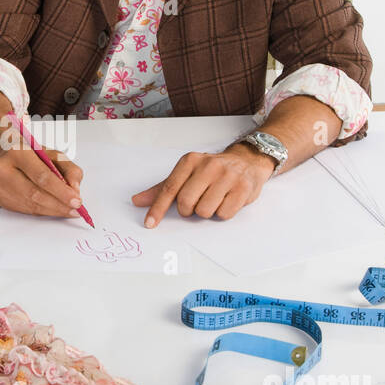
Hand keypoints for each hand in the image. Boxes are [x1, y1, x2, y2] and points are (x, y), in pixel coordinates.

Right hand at [0, 143, 83, 217]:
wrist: (0, 152)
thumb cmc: (27, 152)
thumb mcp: (51, 152)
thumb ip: (68, 168)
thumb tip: (75, 189)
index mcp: (17, 152)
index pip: (41, 176)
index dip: (61, 191)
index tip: (76, 200)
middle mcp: (3, 170)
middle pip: (35, 194)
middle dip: (59, 204)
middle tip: (75, 209)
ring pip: (31, 205)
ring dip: (53, 211)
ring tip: (68, 211)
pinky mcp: (0, 199)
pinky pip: (26, 210)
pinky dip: (43, 211)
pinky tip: (53, 209)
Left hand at [131, 143, 275, 224]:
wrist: (246, 161)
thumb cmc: (212, 170)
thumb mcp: (186, 173)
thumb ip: (163, 189)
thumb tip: (138, 201)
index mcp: (190, 161)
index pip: (170, 188)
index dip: (158, 208)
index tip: (150, 223)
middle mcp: (208, 166)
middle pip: (186, 203)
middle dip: (188, 210)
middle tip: (196, 203)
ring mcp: (227, 176)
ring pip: (205, 211)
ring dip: (207, 212)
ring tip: (213, 199)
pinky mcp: (243, 188)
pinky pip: (224, 214)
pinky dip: (222, 213)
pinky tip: (226, 201)